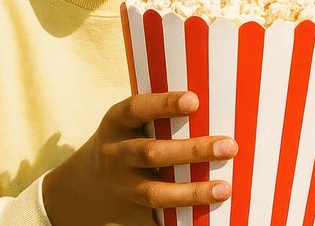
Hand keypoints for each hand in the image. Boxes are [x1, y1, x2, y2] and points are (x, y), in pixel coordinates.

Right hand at [42, 91, 237, 225]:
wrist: (85, 186)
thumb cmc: (127, 140)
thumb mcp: (130, 122)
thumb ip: (161, 114)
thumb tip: (217, 103)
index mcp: (116, 124)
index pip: (137, 109)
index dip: (164, 104)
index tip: (194, 101)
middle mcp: (116, 155)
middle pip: (152, 153)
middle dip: (192, 150)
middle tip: (229, 146)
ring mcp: (123, 187)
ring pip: (156, 193)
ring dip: (192, 192)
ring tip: (224, 189)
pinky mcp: (132, 212)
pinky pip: (157, 219)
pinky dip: (181, 218)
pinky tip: (207, 215)